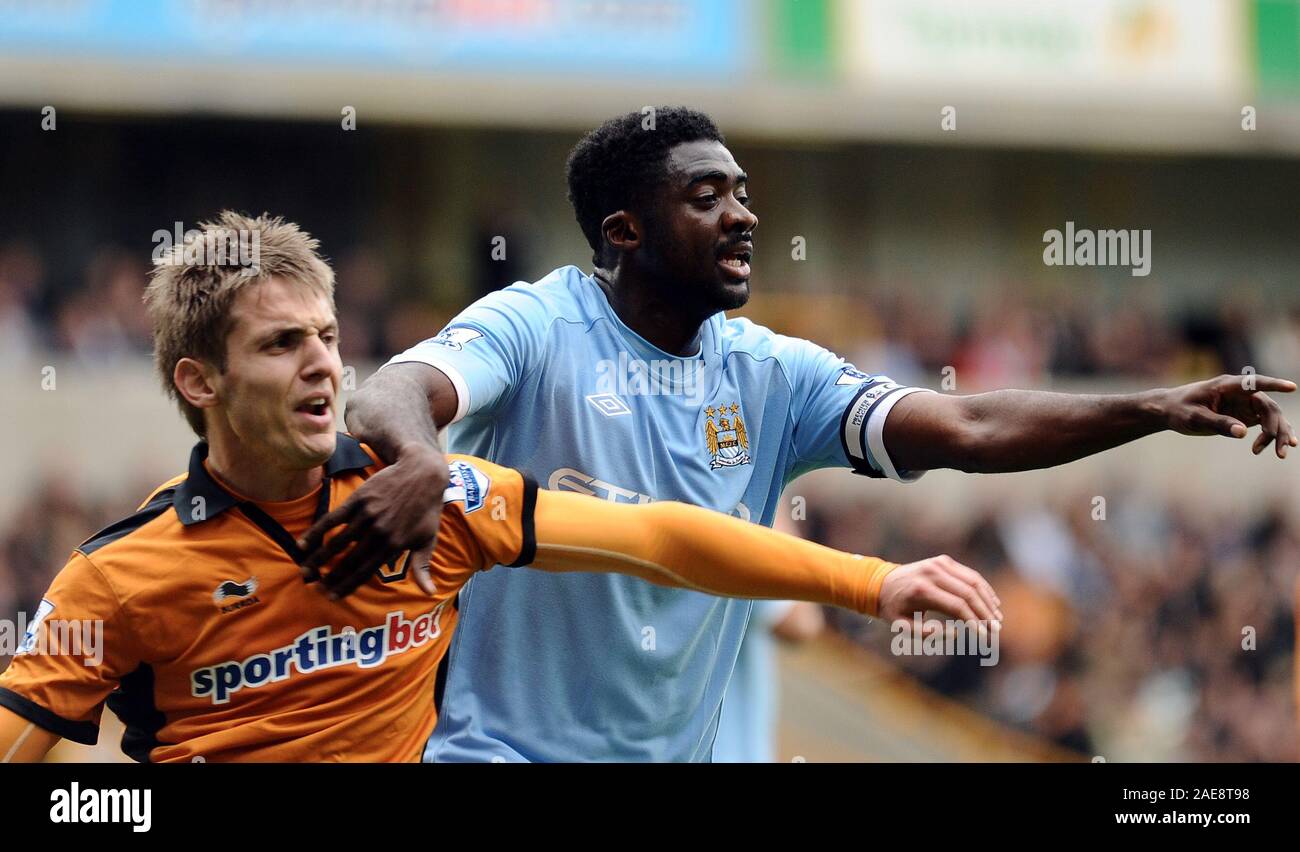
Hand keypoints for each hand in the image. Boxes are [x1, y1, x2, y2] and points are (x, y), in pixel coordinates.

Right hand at [297, 444, 448, 597]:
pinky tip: (303, 543)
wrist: (422, 473)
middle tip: (316, 588)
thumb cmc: (427, 509)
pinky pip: (332, 519)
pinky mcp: (357, 500)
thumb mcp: (428, 539)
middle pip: (348, 561)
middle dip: (330, 577)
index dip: (347, 586)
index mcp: (393, 546)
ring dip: (318, 558)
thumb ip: (423, 567)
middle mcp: (378, 533)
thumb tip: (430, 593)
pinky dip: (316, 532)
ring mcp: (366, 516)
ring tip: (305, 570)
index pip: (365, 572)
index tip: (332, 597)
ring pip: (337, 542)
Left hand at [877, 554, 1001, 628]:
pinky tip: (991, 603)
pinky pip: (968, 574)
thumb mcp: (902, 626)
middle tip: (997, 630)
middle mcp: (932, 573)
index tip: (985, 636)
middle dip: (985, 613)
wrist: (880, 583)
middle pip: (968, 593)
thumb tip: (956, 633)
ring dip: (988, 601)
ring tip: (997, 619)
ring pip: (973, 581)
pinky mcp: (943, 560)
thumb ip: (927, 634)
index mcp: (922, 590)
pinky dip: (982, 588)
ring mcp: (939, 563)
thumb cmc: (893, 609)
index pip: (957, 606)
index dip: (974, 622)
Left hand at [1158, 374, 1296, 456]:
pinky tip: (1277, 449)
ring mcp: (1244, 404)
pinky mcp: (1244, 415)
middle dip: (1277, 428)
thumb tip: (1242, 432)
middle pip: (1269, 407)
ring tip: (1280, 454)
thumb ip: (1218, 423)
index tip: (1292, 387)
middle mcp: (1240, 393)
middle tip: (1279, 450)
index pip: (1254, 383)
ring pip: (1271, 416)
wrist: (1170, 411)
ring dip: (1278, 434)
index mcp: (1227, 386)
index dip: (1274, 384)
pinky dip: (1272, 436)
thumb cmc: (1179, 410)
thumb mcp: (1194, 418)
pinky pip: (1265, 424)